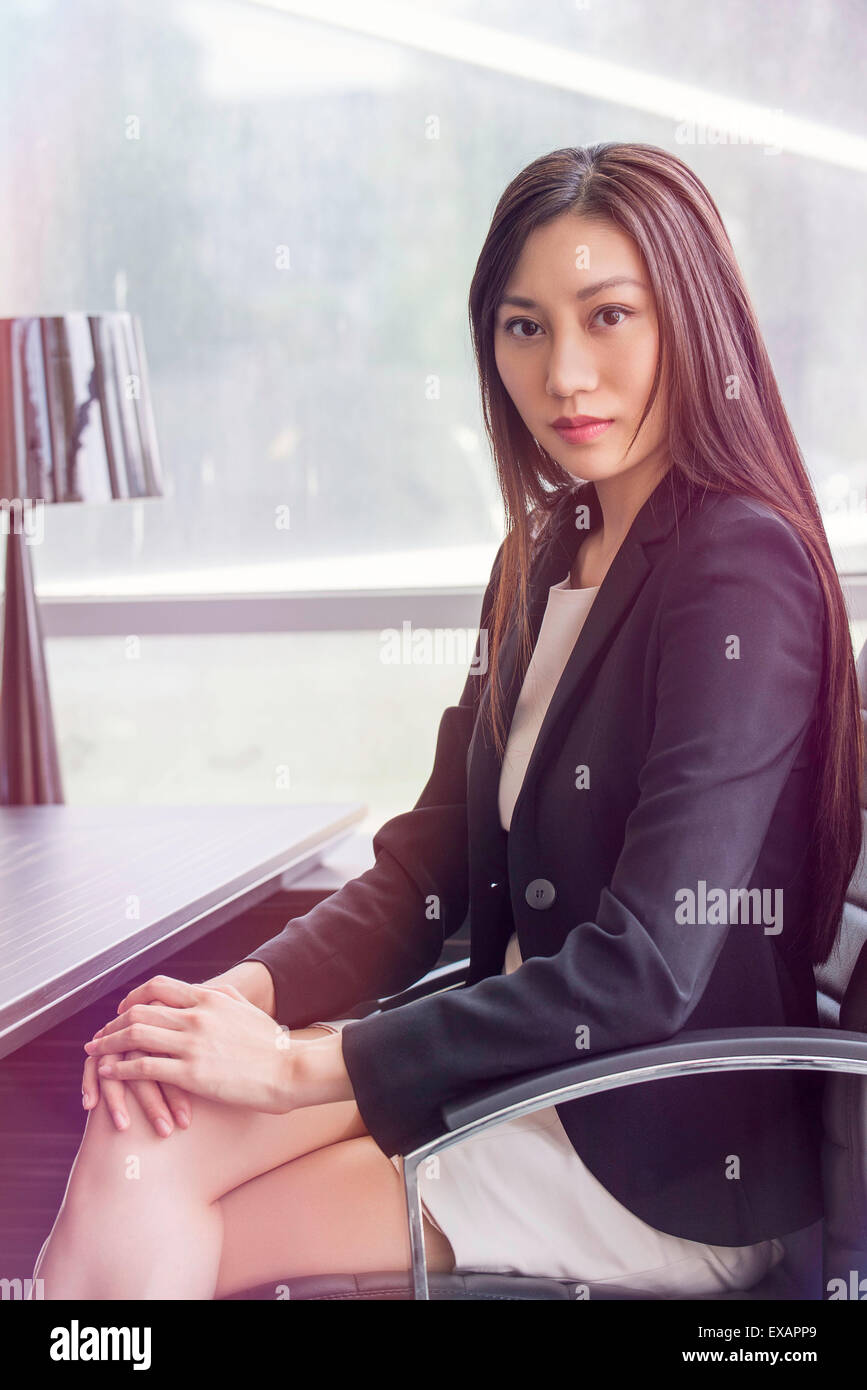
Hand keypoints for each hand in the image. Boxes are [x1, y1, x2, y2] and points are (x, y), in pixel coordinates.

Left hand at [83, 975, 297, 1112]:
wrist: (289, 1070)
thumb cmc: (272, 1044)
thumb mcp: (246, 1008)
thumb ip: (223, 996)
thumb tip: (207, 990)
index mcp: (209, 998)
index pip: (158, 988)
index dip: (132, 998)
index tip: (122, 1010)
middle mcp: (196, 1016)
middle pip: (139, 1012)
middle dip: (113, 1023)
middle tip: (100, 1034)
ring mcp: (192, 1044)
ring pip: (135, 1036)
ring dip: (109, 1043)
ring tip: (96, 1052)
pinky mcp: (191, 1073)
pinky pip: (144, 1067)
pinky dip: (121, 1068)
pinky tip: (111, 1072)